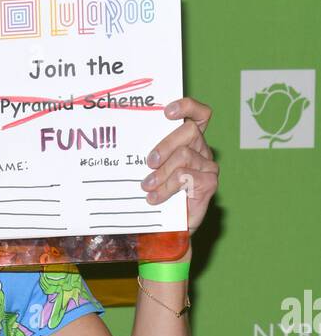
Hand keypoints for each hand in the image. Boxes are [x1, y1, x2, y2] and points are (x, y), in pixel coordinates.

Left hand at [140, 96, 218, 234]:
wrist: (166, 228)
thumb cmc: (156, 194)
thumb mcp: (149, 170)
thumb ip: (148, 155)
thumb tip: (124, 143)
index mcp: (189, 140)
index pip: (199, 114)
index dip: (187, 106)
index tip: (167, 112)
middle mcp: (201, 149)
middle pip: (189, 131)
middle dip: (165, 144)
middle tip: (149, 162)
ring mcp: (207, 166)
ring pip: (184, 156)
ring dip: (161, 173)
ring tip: (147, 187)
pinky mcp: (209, 183)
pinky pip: (186, 177)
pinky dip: (167, 188)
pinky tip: (155, 198)